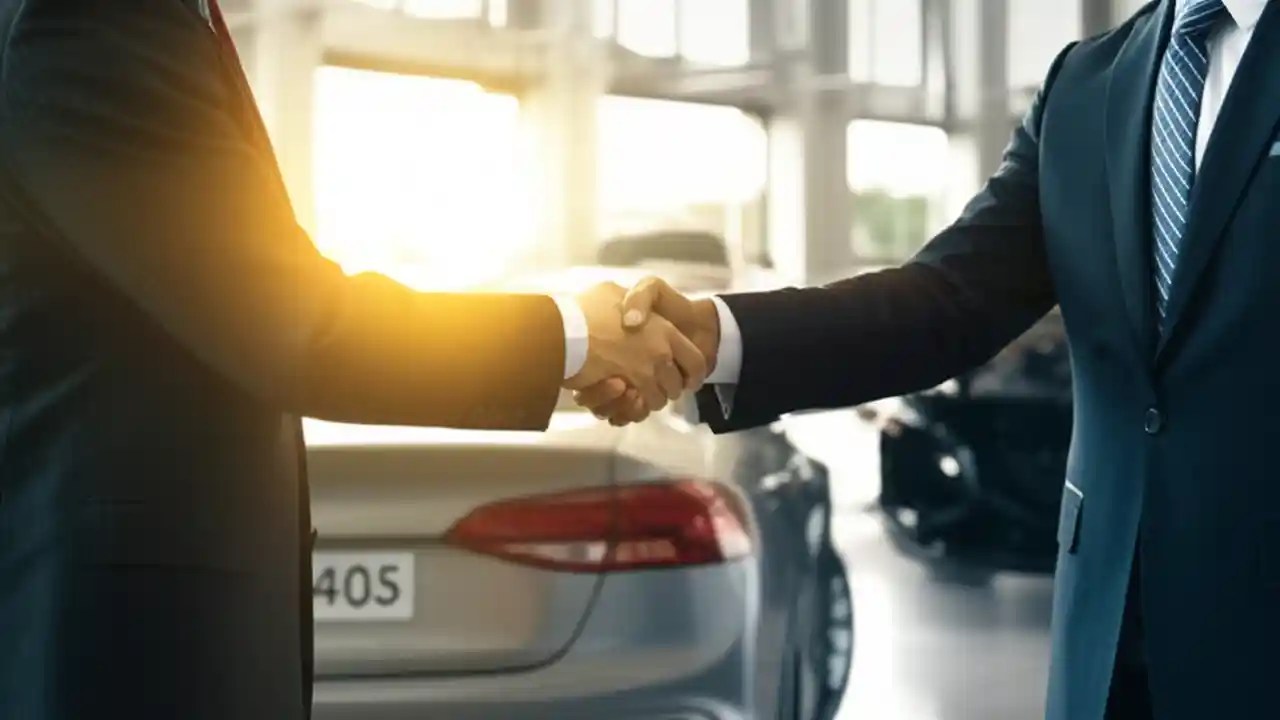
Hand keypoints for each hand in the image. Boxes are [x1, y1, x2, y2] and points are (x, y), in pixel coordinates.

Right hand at [564, 282, 707, 414]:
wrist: (564, 329)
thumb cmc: (588, 308)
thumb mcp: (614, 293)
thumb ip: (630, 302)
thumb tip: (632, 310)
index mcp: (665, 331)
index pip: (697, 361)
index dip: (693, 374)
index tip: (686, 379)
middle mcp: (660, 355)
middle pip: (676, 386)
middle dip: (666, 388)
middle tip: (652, 384)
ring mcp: (643, 376)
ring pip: (657, 401)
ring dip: (646, 399)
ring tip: (632, 390)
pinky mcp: (623, 393)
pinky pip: (637, 411)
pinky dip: (630, 409)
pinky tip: (619, 397)